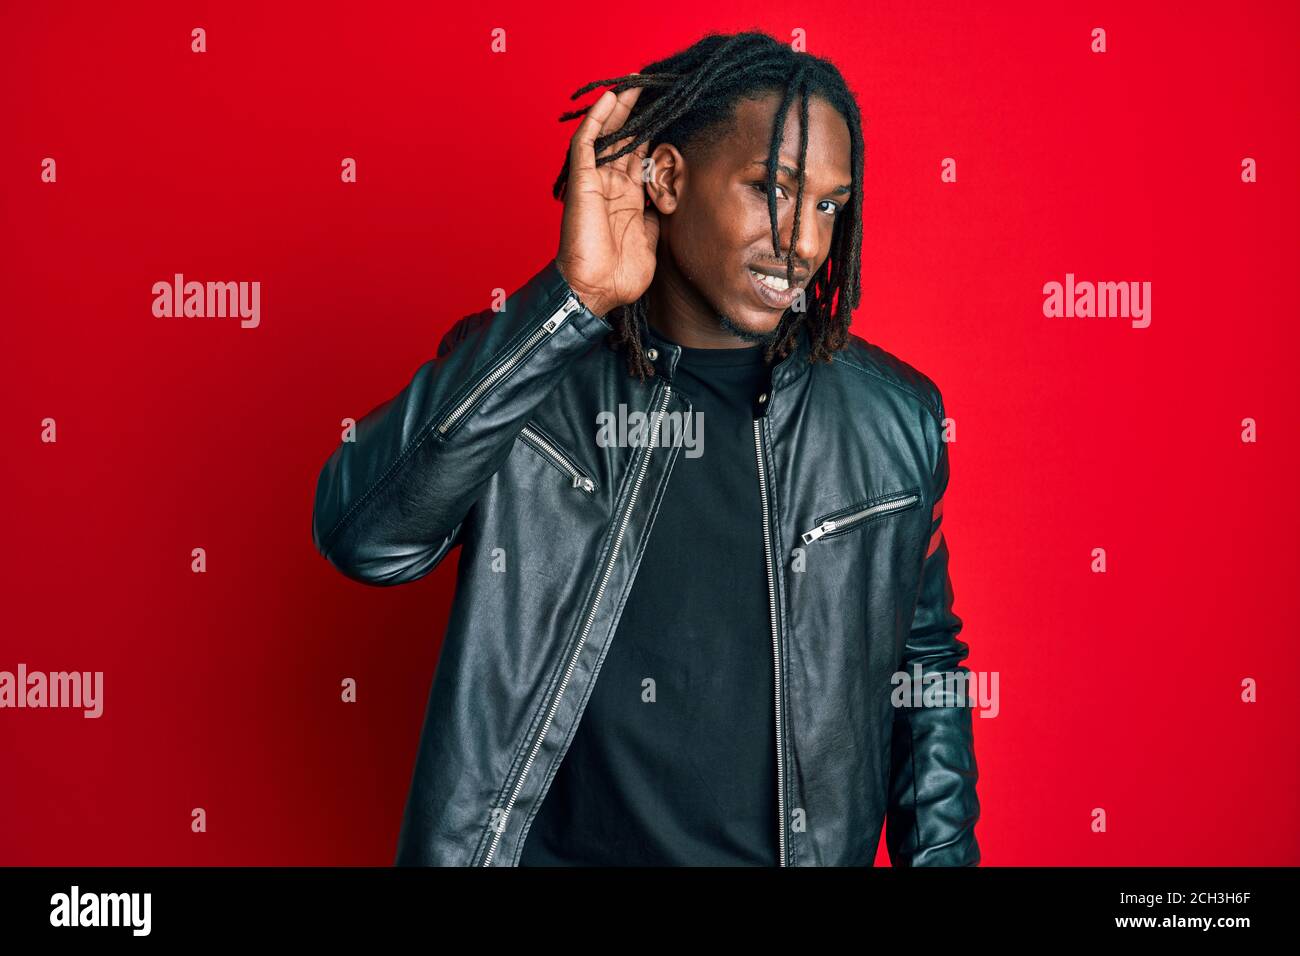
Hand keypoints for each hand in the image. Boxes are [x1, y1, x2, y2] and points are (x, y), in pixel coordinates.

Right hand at [556, 82, 659, 318]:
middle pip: (626, 139)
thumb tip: (667, 200)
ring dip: (620, 107)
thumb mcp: (651, 243)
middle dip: (639, 113)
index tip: (670, 113)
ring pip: (608, 134)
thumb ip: (657, 217)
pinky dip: (597, 120)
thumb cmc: (620, 277)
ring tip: (635, 82)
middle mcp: (611, 185)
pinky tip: (610, 98)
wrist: (595, 292)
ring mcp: (595, 181)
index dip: (654, 134)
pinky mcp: (582, 182)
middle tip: (655, 87)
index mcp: (628, 199)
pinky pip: (586, 144)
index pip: (641, 156)